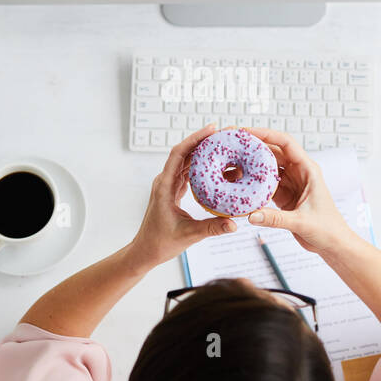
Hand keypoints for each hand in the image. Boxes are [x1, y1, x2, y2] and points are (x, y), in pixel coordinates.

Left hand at [128, 124, 235, 268]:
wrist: (145, 251)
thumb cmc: (160, 243)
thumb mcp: (189, 235)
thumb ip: (212, 228)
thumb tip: (234, 224)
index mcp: (165, 186)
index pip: (179, 154)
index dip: (194, 139)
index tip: (211, 129)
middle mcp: (165, 181)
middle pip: (184, 153)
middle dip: (203, 141)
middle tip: (224, 133)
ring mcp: (168, 185)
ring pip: (186, 161)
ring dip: (203, 152)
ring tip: (224, 145)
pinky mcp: (173, 191)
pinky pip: (188, 172)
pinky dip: (202, 166)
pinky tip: (217, 165)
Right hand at [243, 128, 354, 256]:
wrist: (332, 244)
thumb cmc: (327, 229)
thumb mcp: (302, 222)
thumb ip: (276, 219)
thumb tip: (252, 215)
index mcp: (308, 169)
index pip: (285, 143)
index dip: (265, 134)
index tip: (246, 132)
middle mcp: (298, 172)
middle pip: (272, 151)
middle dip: (252, 145)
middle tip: (231, 143)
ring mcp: (290, 182)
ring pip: (266, 166)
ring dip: (250, 164)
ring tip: (229, 161)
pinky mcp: (283, 195)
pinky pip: (264, 184)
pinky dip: (252, 182)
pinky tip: (238, 182)